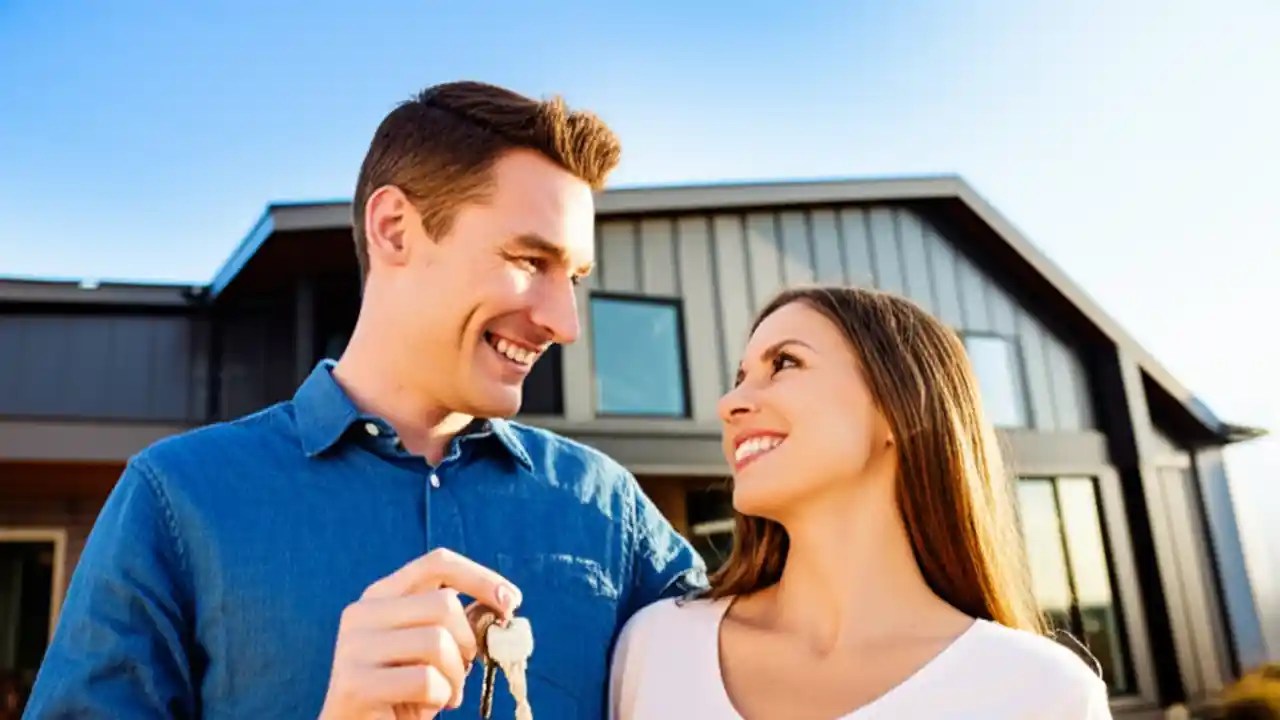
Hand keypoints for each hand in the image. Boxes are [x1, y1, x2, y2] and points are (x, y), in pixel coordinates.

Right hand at [318, 548, 521, 719]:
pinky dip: (439, 697)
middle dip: (468, 642)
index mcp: (381, 596)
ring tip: (444, 694)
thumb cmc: (403, 691)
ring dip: (455, 677)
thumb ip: (455, 622)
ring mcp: (354, 647)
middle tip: (464, 670)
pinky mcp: (356, 684)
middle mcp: (362, 613)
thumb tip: (504, 601)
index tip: (511, 601)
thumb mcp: (431, 649)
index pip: (438, 564)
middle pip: (444, 604)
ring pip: (437, 642)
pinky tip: (425, 707)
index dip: (481, 578)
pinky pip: (425, 680)